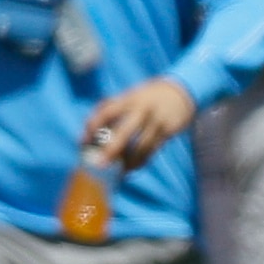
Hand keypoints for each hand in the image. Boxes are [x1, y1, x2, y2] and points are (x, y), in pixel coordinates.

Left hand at [79, 78, 194, 169]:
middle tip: (100, 165)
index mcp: (128, 100)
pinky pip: (153, 150)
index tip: (84, 142)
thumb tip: (90, 131)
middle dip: (111, 149)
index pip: (106, 113)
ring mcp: (157, 122)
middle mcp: (142, 111)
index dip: (93, 127)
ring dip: (130, 161)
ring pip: (142, 146)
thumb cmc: (146, 97)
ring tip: (120, 171)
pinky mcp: (168, 132)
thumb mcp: (128, 96)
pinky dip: (142, 161)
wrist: (179, 93)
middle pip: (125, 132)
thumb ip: (110, 108)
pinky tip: (133, 167)